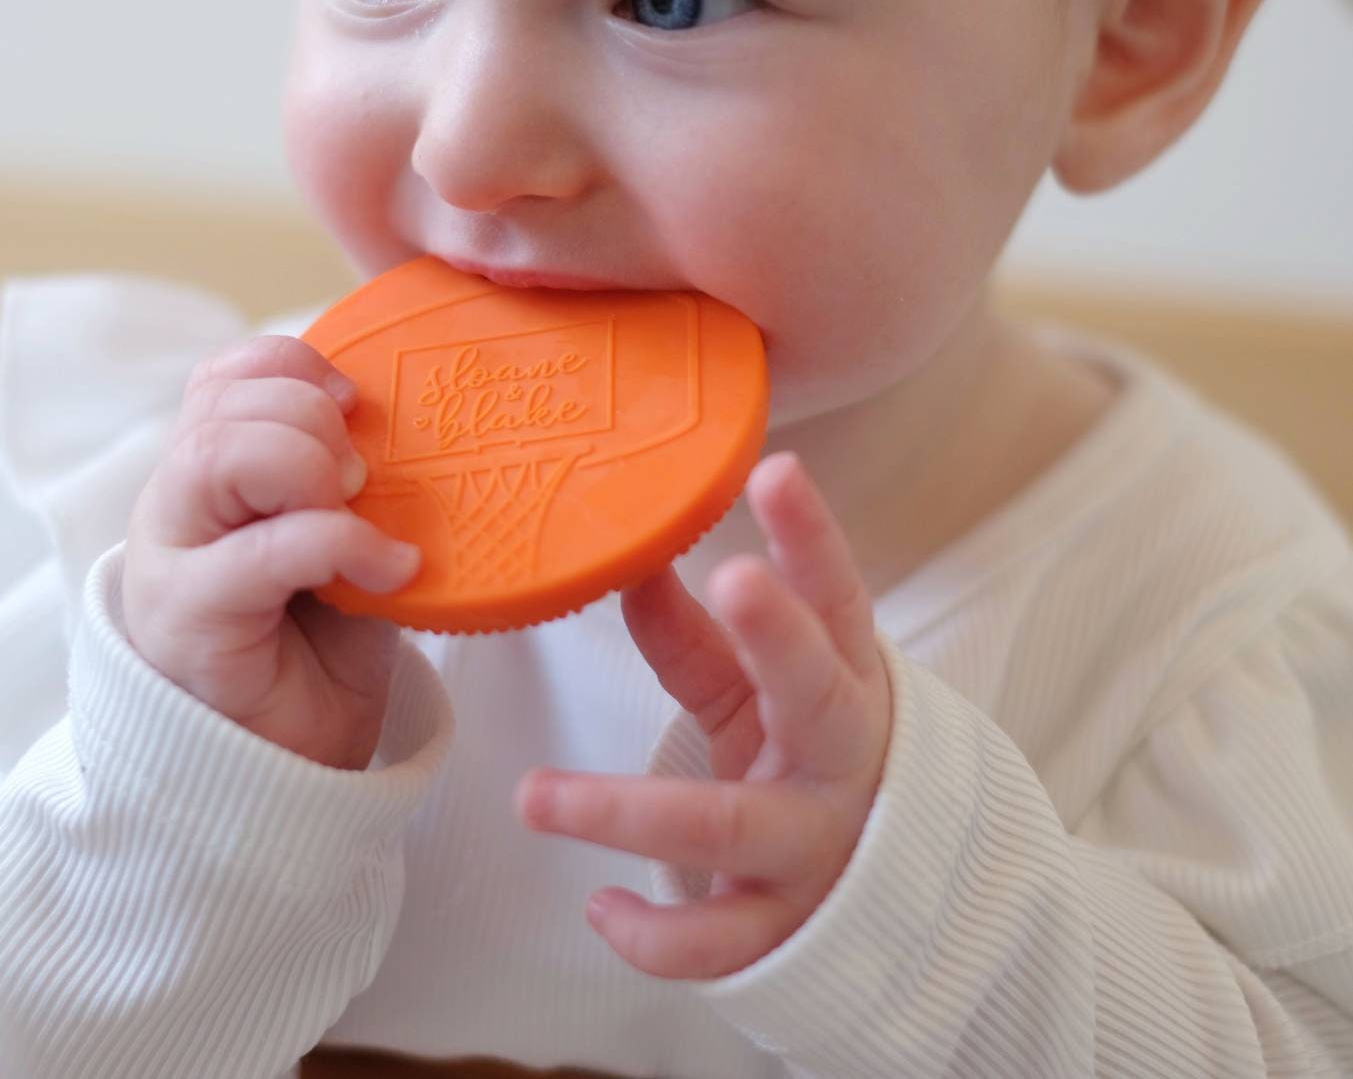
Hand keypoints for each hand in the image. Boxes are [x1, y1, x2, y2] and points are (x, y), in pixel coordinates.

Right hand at [122, 336, 421, 768]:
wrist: (289, 765)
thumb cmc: (320, 647)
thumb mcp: (345, 543)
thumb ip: (354, 486)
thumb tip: (407, 431)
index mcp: (211, 477)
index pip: (221, 379)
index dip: (289, 365)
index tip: (357, 400)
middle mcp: (178, 510)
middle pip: (219, 409)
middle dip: (306, 417)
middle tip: (363, 474)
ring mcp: (174, 563)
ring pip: (216, 458)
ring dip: (309, 468)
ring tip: (363, 511)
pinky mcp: (192, 622)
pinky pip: (262, 552)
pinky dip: (341, 543)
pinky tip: (392, 569)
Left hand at [515, 451, 891, 978]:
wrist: (878, 881)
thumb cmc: (803, 754)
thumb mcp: (755, 690)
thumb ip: (696, 637)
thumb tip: (625, 566)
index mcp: (843, 681)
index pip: (835, 598)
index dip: (812, 537)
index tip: (776, 469)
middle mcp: (839, 757)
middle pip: (815, 693)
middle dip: (777, 636)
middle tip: (732, 574)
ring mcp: (814, 847)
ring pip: (728, 826)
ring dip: (626, 811)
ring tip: (533, 795)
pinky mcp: (785, 927)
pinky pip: (718, 943)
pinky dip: (653, 934)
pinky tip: (597, 906)